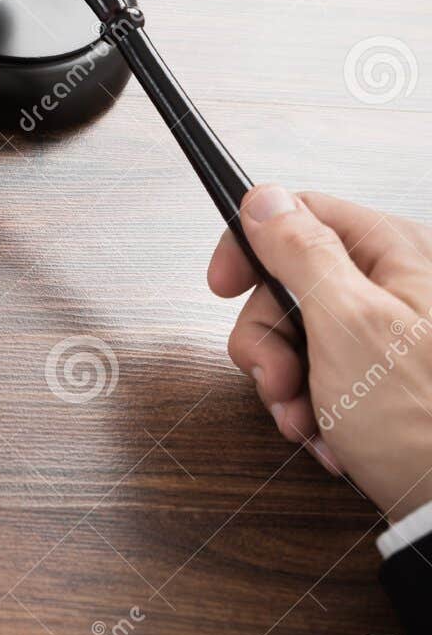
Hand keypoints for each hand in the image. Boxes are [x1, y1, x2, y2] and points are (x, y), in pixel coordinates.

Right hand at [209, 186, 431, 518]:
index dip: (251, 248)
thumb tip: (265, 200)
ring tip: (306, 421)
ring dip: (286, 385)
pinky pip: (319, 373)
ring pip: (296, 335)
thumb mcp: (347, 326)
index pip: (299, 215)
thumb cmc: (425, 422)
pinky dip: (310, 407)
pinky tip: (327, 434)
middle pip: (288, 283)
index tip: (223, 288)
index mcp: (393, 254)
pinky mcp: (381, 376)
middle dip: (269, 341)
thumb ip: (302, 253)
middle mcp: (394, 285)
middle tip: (280, 381)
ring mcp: (387, 333)